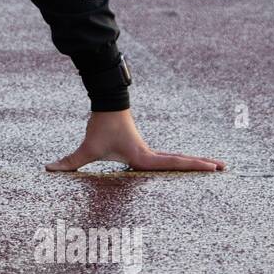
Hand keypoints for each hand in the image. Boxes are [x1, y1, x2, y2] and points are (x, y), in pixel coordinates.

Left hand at [47, 109, 224, 171]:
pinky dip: (182, 161)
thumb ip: (69, 161)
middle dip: (202, 165)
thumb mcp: (86, 147)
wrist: (107, 104)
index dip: (193, 165)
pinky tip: (190, 165)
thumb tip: (48, 169)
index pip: (172, 163)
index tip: (212, 167)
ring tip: (217, 166)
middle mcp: (150, 154)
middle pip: (181, 161)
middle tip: (225, 168)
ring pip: (177, 158)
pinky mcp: (144, 148)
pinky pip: (168, 157)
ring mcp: (149, 151)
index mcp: (143, 157)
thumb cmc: (100, 127)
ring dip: (195, 162)